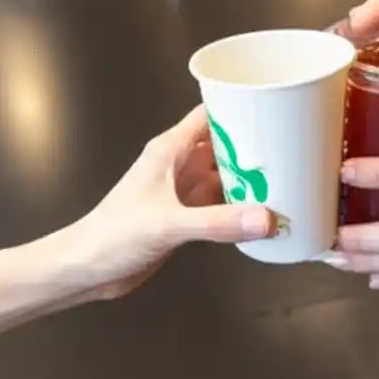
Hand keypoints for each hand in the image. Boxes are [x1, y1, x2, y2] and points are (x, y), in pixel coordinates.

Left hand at [43, 106, 273, 300]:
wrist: (85, 270)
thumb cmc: (112, 235)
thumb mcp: (168, 224)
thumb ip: (217, 222)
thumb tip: (264, 218)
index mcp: (169, 151)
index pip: (209, 115)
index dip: (239, 108)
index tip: (273, 109)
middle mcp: (177, 167)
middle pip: (224, 147)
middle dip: (254, 148)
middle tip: (294, 151)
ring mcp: (181, 193)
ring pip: (224, 178)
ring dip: (250, 182)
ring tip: (289, 182)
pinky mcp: (184, 219)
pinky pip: (220, 207)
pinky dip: (239, 210)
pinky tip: (262, 215)